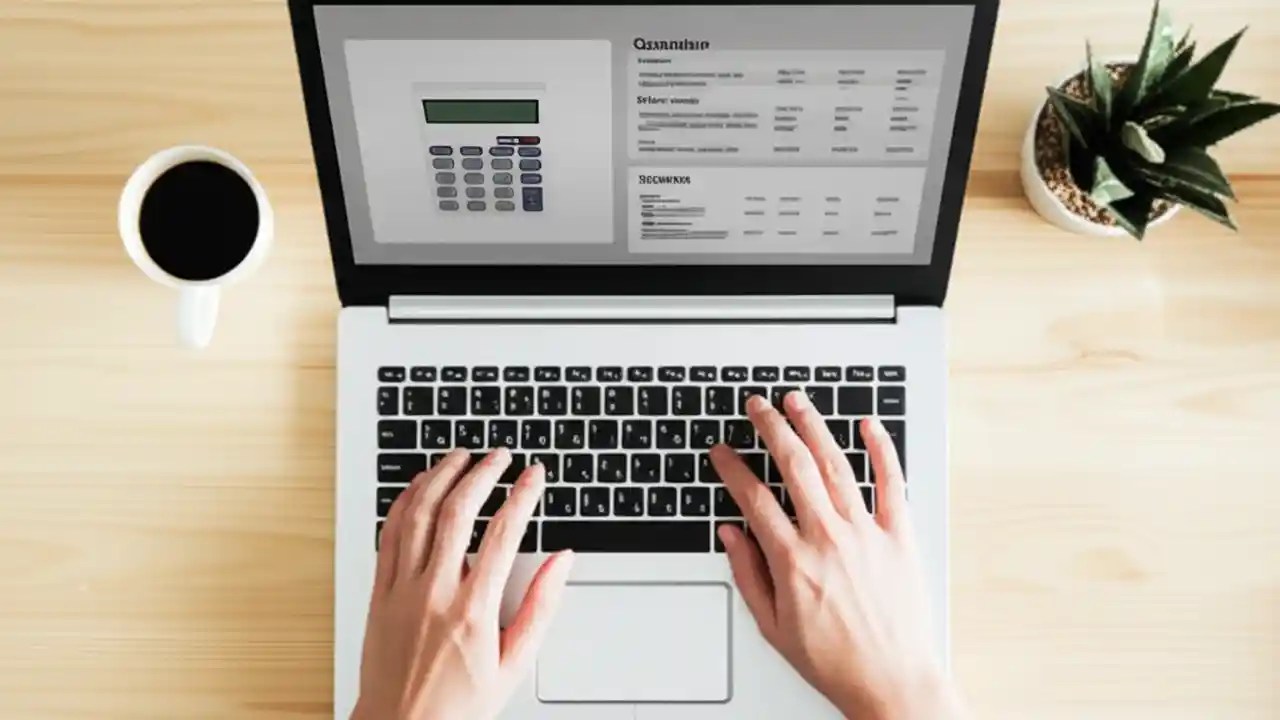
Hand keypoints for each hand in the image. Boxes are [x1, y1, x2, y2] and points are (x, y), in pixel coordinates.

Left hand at [354, 448, 574, 719]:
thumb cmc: (458, 706)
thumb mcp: (514, 664)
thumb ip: (540, 607)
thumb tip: (561, 562)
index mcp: (473, 611)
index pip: (503, 534)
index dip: (523, 496)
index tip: (534, 475)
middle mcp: (434, 594)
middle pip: (459, 512)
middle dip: (483, 473)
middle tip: (500, 455)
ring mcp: (401, 591)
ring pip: (419, 514)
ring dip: (441, 476)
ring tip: (461, 456)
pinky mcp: (378, 593)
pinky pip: (389, 535)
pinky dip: (405, 502)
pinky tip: (419, 486)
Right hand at [710, 392, 966, 719]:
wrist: (891, 681)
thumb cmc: (834, 661)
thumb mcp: (772, 626)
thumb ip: (747, 574)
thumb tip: (730, 533)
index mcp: (793, 561)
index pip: (753, 498)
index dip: (732, 468)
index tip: (722, 453)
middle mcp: (828, 539)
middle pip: (793, 466)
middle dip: (770, 428)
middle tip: (757, 406)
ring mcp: (866, 534)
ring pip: (835, 465)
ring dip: (813, 426)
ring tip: (797, 402)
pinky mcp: (899, 537)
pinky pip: (891, 483)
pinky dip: (881, 449)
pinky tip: (868, 426)